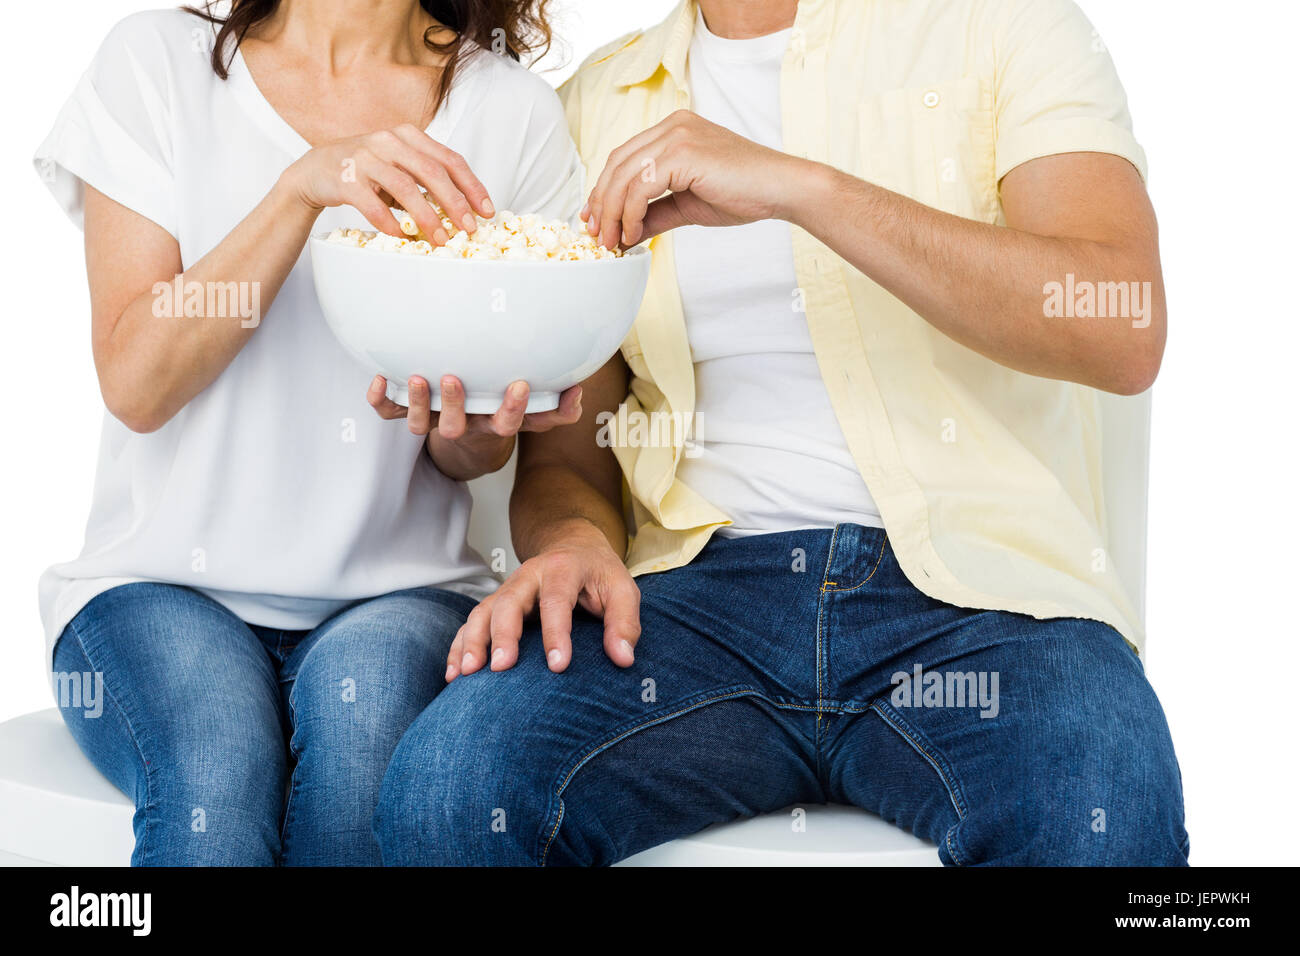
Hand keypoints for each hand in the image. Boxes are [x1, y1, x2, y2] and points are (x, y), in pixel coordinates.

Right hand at [281, 125, 494, 242]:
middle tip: (469, 229)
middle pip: (431, 172)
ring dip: (427, 217)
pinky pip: (372, 204)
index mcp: (407, 136)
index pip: (449, 159)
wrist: (314, 171)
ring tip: (441, 240)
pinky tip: (403, 237)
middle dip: (455, 203)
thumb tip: (464, 211)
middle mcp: (387, 141)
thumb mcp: (399, 167)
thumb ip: (426, 180)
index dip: (472, 186)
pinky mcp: (345, 178)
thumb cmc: (366, 172)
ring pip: (405, 188)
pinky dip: (390, 223)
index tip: (487, 211)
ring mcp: (364, 157)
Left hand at [368, 375, 582, 480]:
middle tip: (452, 378)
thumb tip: (577, 391)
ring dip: (415, 403)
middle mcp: (462, 427)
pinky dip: (381, 399)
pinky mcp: (411, 416)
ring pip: (419, 425)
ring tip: (417, 378)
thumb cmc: (503, 417)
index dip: (511, 409)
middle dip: (453, 405)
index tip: (520, 385)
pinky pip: (390, 414)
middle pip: (454, 427)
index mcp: (492, 427)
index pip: (505, 425)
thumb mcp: (534, 417)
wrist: (470, 444)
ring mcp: (434, 423)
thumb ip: (558, 409)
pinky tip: (378, 378)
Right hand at [445, 519, 640, 680]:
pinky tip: (454, 673)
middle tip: (501, 668)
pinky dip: (460, 646)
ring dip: (472, 641)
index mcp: (562, 569)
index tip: (558, 665)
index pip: (556, 600)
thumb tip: (623, 659)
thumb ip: (625, 623)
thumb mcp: (623, 589)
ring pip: (482, 611)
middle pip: (509, 602)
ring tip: (467, 674)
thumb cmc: (599, 573)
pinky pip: (472, 622)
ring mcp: (508, 588)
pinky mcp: (495, 602)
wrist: (573, 545)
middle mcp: (528, 575)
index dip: (556, 633)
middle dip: (502, 635)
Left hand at [581, 110, 806, 248]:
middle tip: (597, 236)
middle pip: (616, 164)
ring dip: (612, 213)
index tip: (595, 220)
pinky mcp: (683, 153)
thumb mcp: (687, 205)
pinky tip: (633, 234)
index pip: (623, 157)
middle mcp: (672, 126)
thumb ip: (654, 214)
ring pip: (623, 175)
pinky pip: (640, 186)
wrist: (780, 190)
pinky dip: (630, 213)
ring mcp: (677, 135)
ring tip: (613, 242)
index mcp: (673, 130)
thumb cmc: (742, 194)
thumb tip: (625, 233)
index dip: (603, 190)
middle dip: (601, 203)